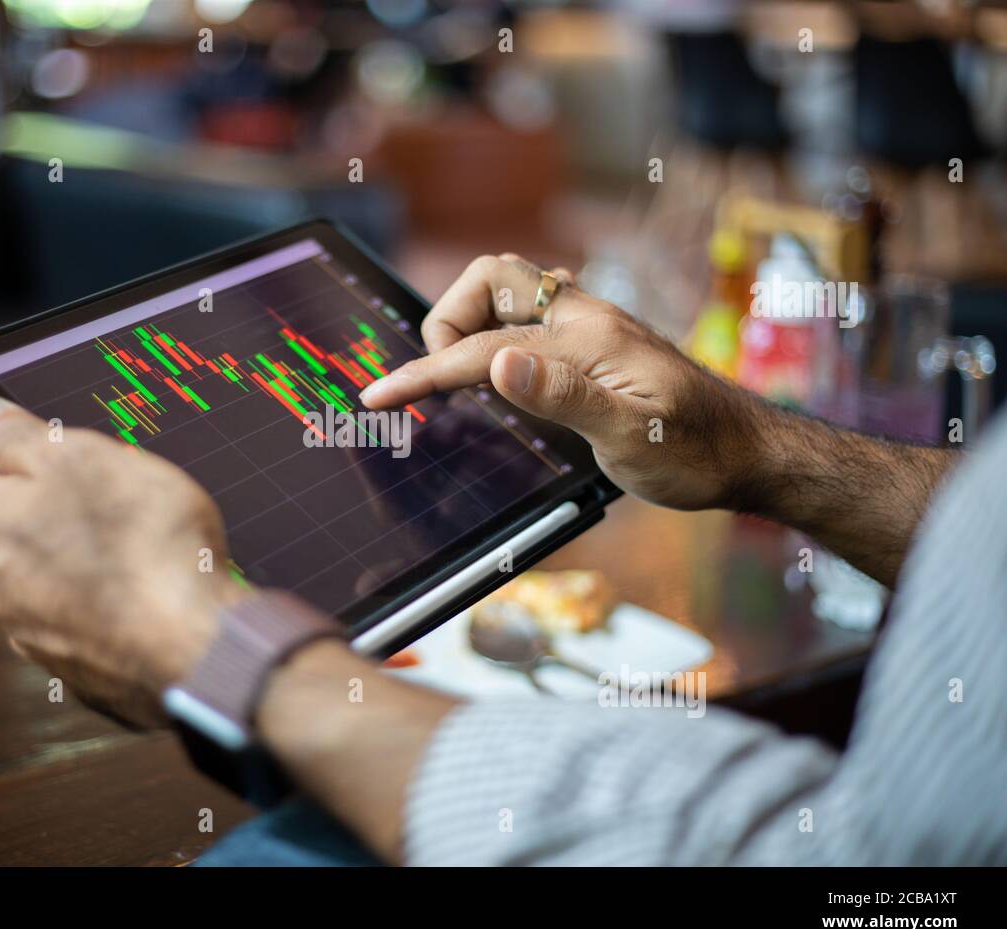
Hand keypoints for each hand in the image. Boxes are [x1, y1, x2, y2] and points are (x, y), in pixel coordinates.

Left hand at [0, 395, 243, 725]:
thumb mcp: (84, 457)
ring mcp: (35, 639)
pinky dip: (112, 615)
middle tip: (125, 510)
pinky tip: (151, 603)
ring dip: (87, 570)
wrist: (198, 646)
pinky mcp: (79, 676)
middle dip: (62, 520)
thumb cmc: (147, 542)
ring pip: (53, 584)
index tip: (82, 467)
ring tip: (146, 559)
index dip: (37, 465)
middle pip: (22, 534)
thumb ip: (19, 435)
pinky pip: (89, 630)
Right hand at [360, 254, 760, 511]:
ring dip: (470, 323)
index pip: (481, 345)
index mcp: (585, 334)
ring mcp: (588, 329)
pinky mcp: (591, 348)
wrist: (747, 453)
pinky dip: (493, 336)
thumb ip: (564, 395)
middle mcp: (583, 318)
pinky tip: (496, 374)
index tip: (378, 397)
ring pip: (507, 293)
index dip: (424, 371)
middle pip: (491, 278)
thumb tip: (498, 361)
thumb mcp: (632, 434)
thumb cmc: (695, 450)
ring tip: (456, 378)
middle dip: (448, 319)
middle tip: (441, 380)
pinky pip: (526, 319)